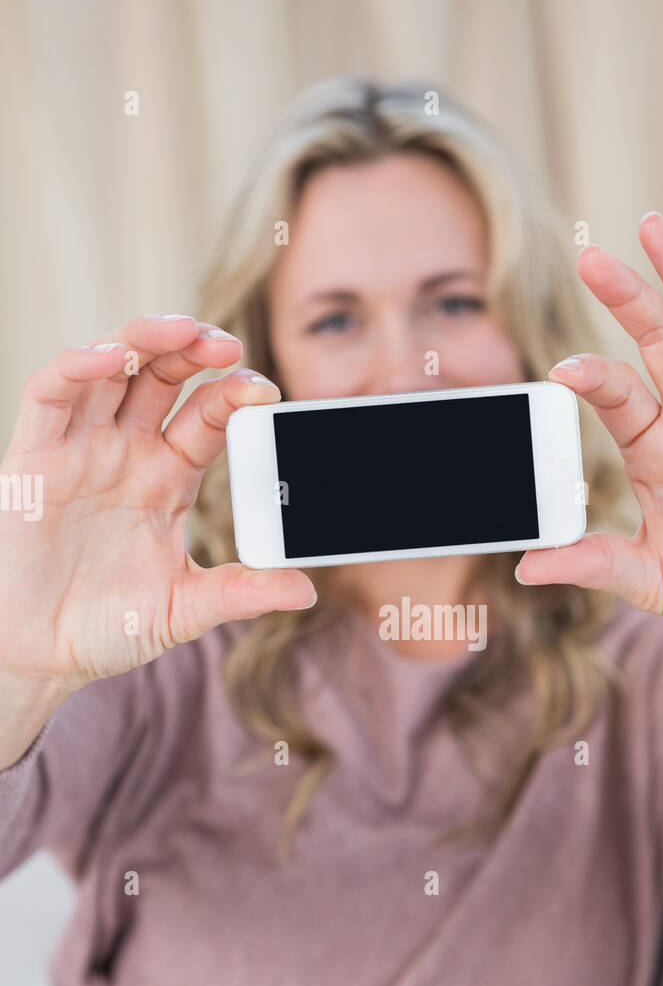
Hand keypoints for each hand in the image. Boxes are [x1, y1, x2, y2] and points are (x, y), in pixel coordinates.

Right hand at [1, 315, 315, 695]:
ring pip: (111, 369)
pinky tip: (110, 357)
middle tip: (228, 343)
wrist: (38, 655)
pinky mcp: (33, 458)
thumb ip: (241, 594)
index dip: (233, 395)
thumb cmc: (106, 627)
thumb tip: (306, 591)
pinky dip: (78, 366)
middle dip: (194, 349)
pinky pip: (52, 394)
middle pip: (162, 376)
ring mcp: (80, 449)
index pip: (206, 417)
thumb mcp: (184, 609)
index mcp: (167, 479)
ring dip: (144, 339)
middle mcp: (126, 453)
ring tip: (182, 329)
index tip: (266, 390)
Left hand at [517, 213, 662, 669]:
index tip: (563, 369)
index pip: (617, 394)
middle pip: (657, 340)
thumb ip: (594, 564)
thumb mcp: (650, 580)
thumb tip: (523, 568)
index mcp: (654, 450)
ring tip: (653, 227)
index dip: (592, 376)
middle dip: (627, 296)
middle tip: (590, 257)